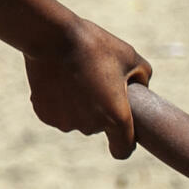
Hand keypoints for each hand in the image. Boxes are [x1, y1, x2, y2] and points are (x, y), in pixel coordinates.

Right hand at [23, 19, 149, 156]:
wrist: (53, 36)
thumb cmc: (95, 45)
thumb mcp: (130, 57)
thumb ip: (142, 78)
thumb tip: (141, 89)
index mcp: (116, 118)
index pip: (123, 151)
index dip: (124, 142)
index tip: (122, 131)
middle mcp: (91, 126)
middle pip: (99, 128)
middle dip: (100, 112)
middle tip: (97, 84)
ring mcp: (65, 122)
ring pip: (77, 120)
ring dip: (79, 107)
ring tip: (77, 79)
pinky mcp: (45, 115)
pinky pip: (58, 114)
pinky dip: (59, 103)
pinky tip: (60, 82)